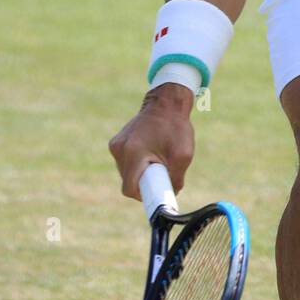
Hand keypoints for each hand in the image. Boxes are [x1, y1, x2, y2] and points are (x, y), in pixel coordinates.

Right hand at [108, 84, 194, 200]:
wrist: (166, 103)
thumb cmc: (176, 127)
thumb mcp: (183, 156)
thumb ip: (176, 179)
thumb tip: (171, 195)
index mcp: (133, 152)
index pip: (129, 188)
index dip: (143, 196)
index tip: (155, 193)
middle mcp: (119, 149)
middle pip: (128, 181)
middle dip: (144, 183)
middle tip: (161, 174)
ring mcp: (116, 145)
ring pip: (126, 173)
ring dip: (141, 173)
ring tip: (157, 160)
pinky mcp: (116, 142)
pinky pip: (125, 163)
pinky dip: (138, 164)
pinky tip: (150, 153)